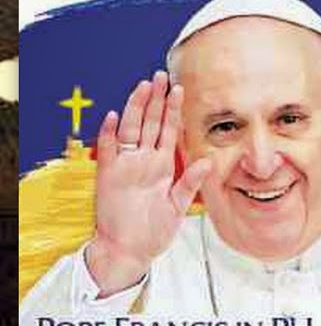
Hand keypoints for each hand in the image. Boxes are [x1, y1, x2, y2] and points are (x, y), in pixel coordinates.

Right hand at [85, 71, 214, 296]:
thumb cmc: (153, 230)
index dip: (172, 110)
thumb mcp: (178, 205)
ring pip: (131, 130)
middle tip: (161, 76)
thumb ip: (191, 183)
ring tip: (143, 86)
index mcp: (162, 166)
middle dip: (155, 99)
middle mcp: (144, 161)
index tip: (179, 89)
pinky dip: (110, 133)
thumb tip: (208, 162)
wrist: (129, 249)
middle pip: (149, 123)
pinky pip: (108, 149)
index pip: (168, 131)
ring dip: (136, 108)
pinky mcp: (108, 175)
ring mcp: (126, 166)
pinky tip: (114, 116)